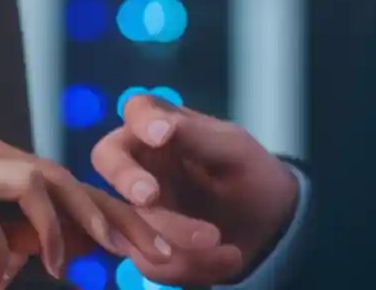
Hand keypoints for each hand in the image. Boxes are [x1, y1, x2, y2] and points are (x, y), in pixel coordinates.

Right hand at [0, 128, 181, 289]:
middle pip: (57, 174)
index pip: (62, 180)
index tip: (159, 244)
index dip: (113, 212)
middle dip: (109, 216)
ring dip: (56, 230)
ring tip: (61, 269)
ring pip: (29, 182)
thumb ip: (24, 232)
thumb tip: (79, 238)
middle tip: (147, 254)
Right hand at [92, 95, 299, 285]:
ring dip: (170, 232)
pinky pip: (147, 258)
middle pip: (107, 158)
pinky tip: (226, 259)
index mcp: (163, 127)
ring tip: (218, 243)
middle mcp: (141, 162)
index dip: (142, 121)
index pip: (138, 109)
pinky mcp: (144, 244)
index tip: (162, 135)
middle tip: (150, 197)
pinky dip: (187, 264)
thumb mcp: (233, 151)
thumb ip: (196, 135)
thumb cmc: (250, 176)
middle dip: (125, 177)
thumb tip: (162, 123)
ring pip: (126, 216)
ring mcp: (136, 205)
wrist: (269, 230)